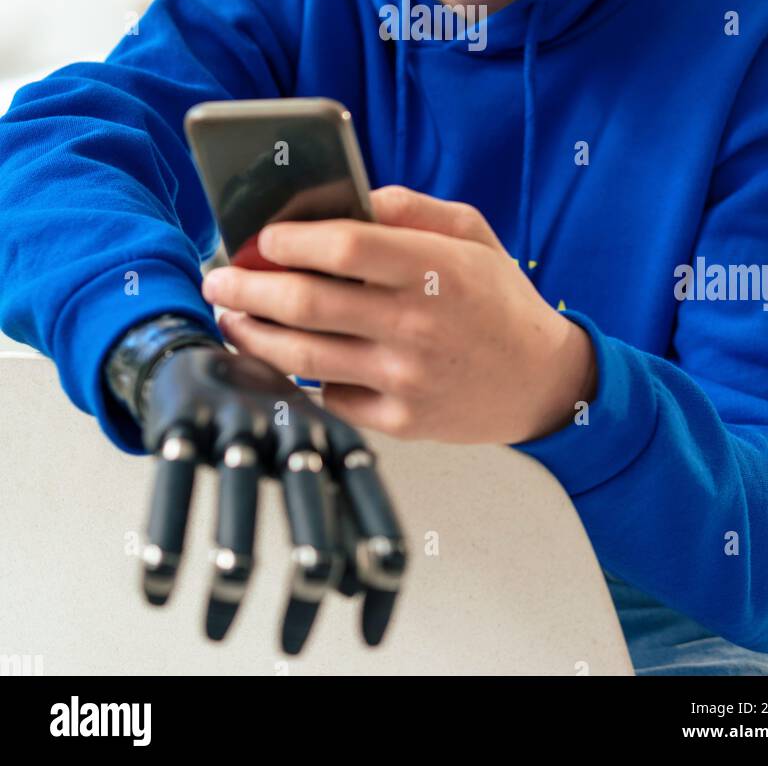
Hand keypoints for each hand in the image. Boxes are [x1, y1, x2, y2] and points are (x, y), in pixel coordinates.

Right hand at [139, 346, 406, 653]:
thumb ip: (344, 516)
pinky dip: (167, 535)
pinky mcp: (185, 419)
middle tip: (293, 644)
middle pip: (312, 498)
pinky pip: (174, 481)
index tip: (369, 639)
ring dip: (233, 561)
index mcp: (337, 439)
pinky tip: (159, 584)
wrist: (206, 352)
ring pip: (241, 491)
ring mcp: (238, 420)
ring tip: (220, 628)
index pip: (371, 506)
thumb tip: (359, 590)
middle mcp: (294, 425)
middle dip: (308, 570)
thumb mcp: (318, 460)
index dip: (378, 570)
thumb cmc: (274, 425)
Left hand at [204, 186, 596, 445]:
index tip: (260, 236)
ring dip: (253, 333)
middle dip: (249, 286)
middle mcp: (416, 323)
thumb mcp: (473, 234)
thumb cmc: (499, 300)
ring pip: (302, 356)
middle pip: (307, 303)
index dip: (289, 240)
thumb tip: (353, 195)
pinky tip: (277, 355)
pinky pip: (328, 396)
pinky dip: (295, 375)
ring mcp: (405, 378)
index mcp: (435, 268)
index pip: (343, 248)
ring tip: (231, 315)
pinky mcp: (400, 421)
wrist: (542, 382)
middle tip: (220, 277)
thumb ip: (413, 208)